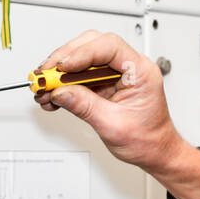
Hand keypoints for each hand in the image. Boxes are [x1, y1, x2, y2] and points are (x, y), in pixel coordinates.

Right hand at [36, 30, 194, 175]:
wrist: (156, 152)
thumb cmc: (148, 140)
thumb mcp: (113, 125)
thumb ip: (84, 106)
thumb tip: (60, 92)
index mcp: (141, 71)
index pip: (109, 47)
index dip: (82, 53)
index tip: (62, 67)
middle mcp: (130, 67)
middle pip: (92, 46)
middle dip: (64, 60)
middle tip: (45, 76)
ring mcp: (116, 74)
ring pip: (82, 60)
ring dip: (60, 73)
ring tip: (44, 89)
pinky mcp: (105, 83)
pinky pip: (81, 76)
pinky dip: (64, 84)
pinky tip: (53, 96)